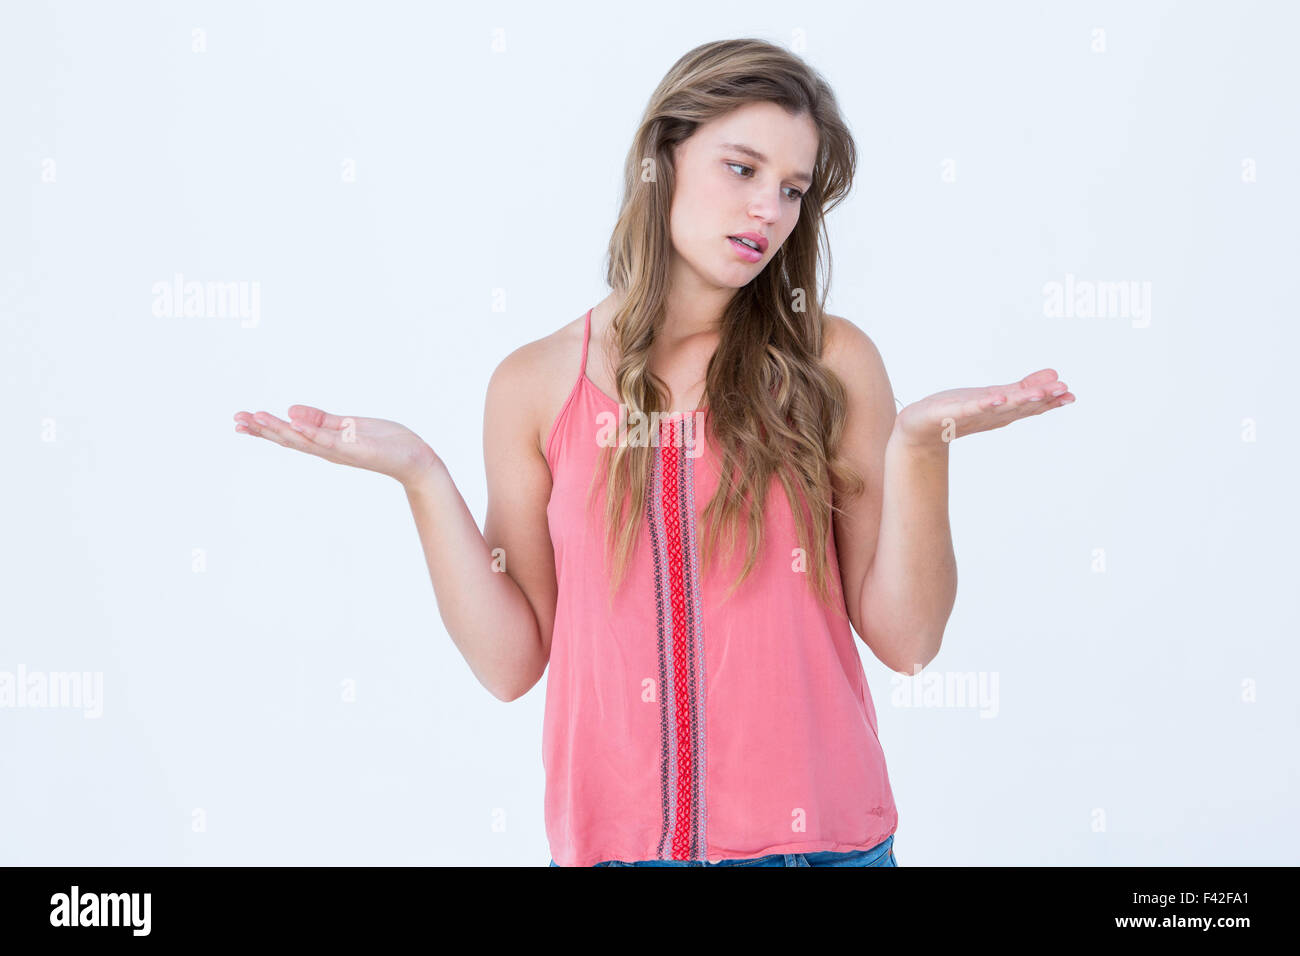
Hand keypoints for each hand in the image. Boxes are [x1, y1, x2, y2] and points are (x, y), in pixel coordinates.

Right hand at [233, 405, 440, 487]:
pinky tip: (293, 423)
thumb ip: (322, 420)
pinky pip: (329, 439)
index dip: (264, 428)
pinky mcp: (356, 448)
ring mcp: (340, 450)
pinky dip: (311, 432)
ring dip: (279, 429)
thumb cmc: (387, 443)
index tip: (241, 420)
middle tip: (236, 419)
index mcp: (326, 442)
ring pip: (303, 440)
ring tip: (255, 418)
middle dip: (262, 429)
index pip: (289, 434)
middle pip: (289, 439)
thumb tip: (291, 411)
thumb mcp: (350, 425)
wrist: (415, 460)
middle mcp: (328, 450)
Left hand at [893, 368, 1074, 448]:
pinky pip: (970, 408)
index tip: (1070, 394)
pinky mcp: (952, 412)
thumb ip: (1023, 388)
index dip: (1050, 400)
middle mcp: (991, 414)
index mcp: (1002, 410)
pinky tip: (996, 398)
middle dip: (1042, 398)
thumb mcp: (994, 397)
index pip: (1030, 404)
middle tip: (1064, 391)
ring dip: (1018, 400)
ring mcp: (973, 413)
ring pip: (1000, 406)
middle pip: (1020, 405)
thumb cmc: (956, 411)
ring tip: (1038, 394)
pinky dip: (983, 404)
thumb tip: (1054, 374)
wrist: (920, 428)